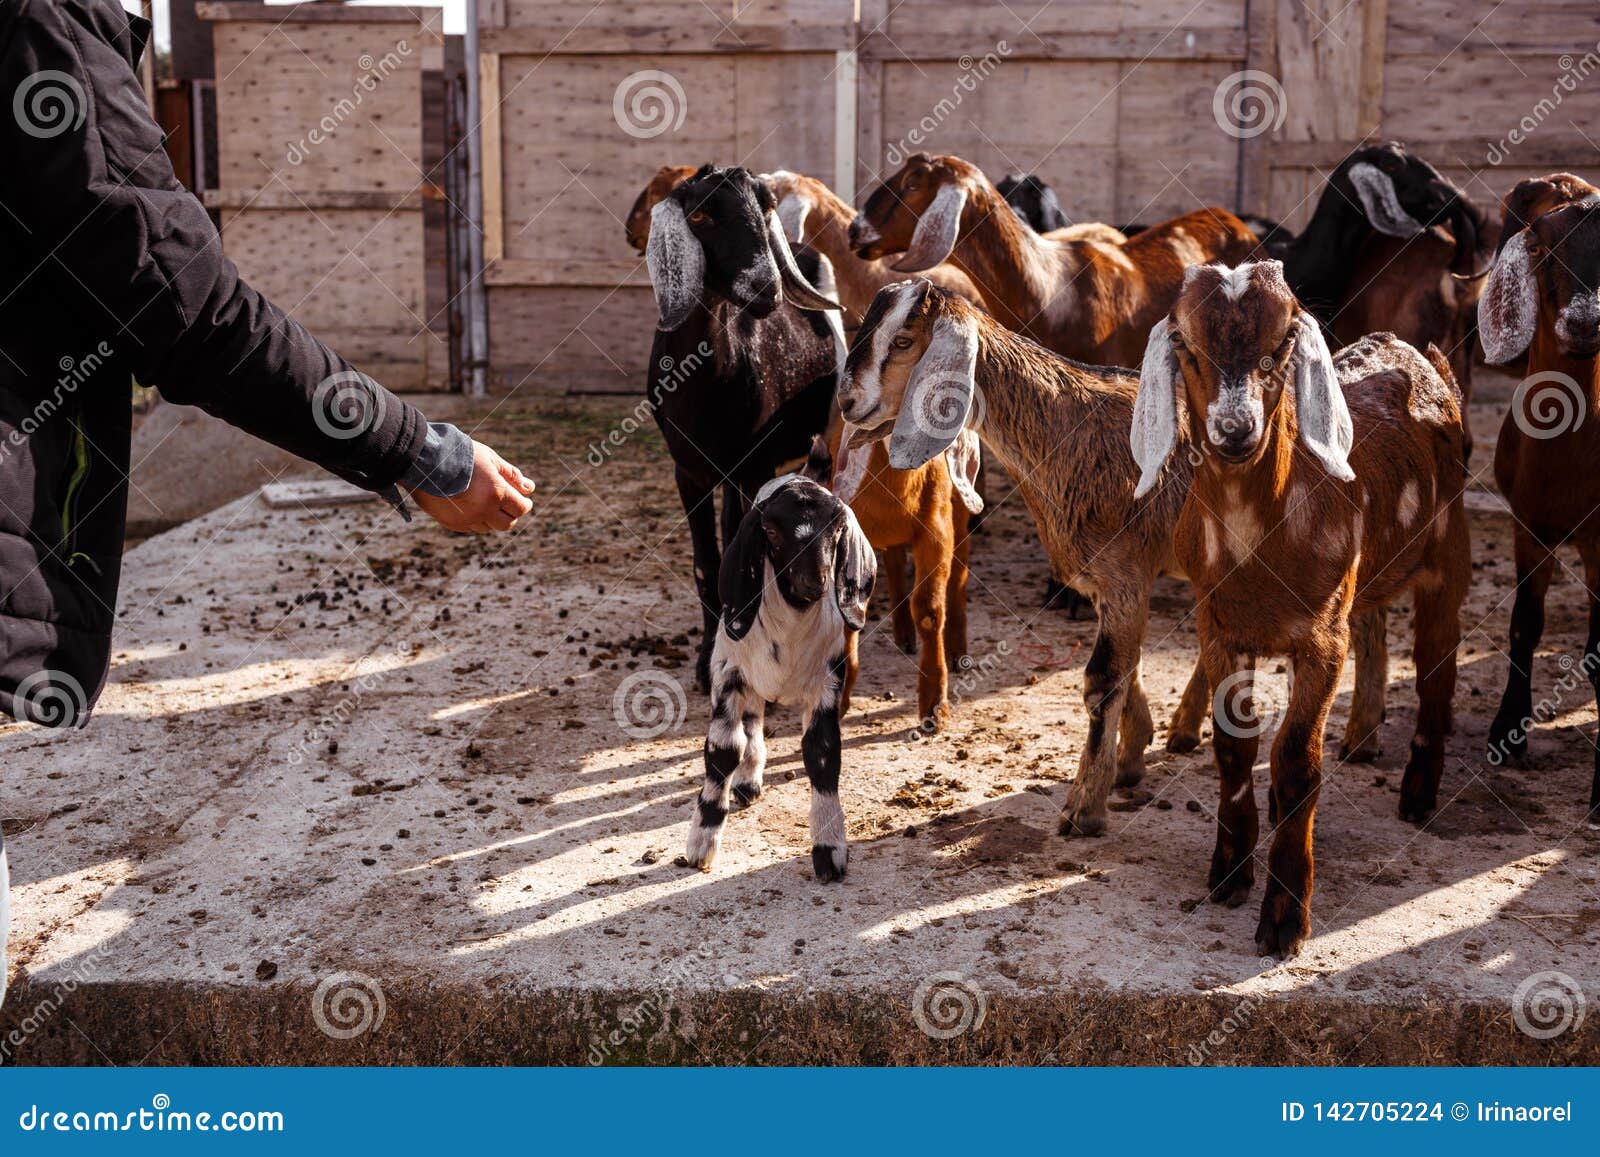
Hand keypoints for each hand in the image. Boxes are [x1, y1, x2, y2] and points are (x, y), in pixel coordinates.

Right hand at [409, 441, 534, 532]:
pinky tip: (472, 506)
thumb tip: (529, 488)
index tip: (524, 500)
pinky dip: (475, 520)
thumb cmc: (461, 455)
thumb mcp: (490, 459)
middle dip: (511, 514)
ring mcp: (466, 520)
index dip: (525, 505)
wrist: (424, 460)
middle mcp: (482, 511)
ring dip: (492, 518)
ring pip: (488, 527)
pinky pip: (470, 527)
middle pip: (507, 524)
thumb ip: (511, 475)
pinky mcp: (451, 523)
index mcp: (496, 493)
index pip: (520, 509)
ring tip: (487, 503)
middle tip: (509, 504)